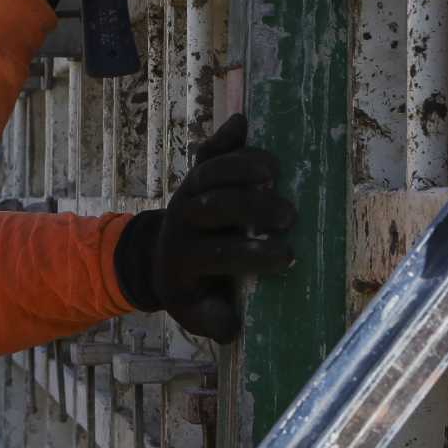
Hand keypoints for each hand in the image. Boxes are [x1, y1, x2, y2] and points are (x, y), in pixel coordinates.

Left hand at [114, 114, 297, 341]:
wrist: (159, 258)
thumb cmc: (190, 289)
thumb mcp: (194, 313)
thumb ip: (211, 321)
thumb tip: (231, 325)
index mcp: (182, 259)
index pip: (217, 254)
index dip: (252, 255)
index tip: (287, 256)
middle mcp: (182, 221)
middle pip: (212, 207)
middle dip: (249, 209)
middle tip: (288, 215)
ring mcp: (186, 193)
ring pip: (207, 173)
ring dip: (240, 167)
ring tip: (275, 171)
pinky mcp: (195, 175)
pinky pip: (207, 152)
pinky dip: (224, 137)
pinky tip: (245, 123)